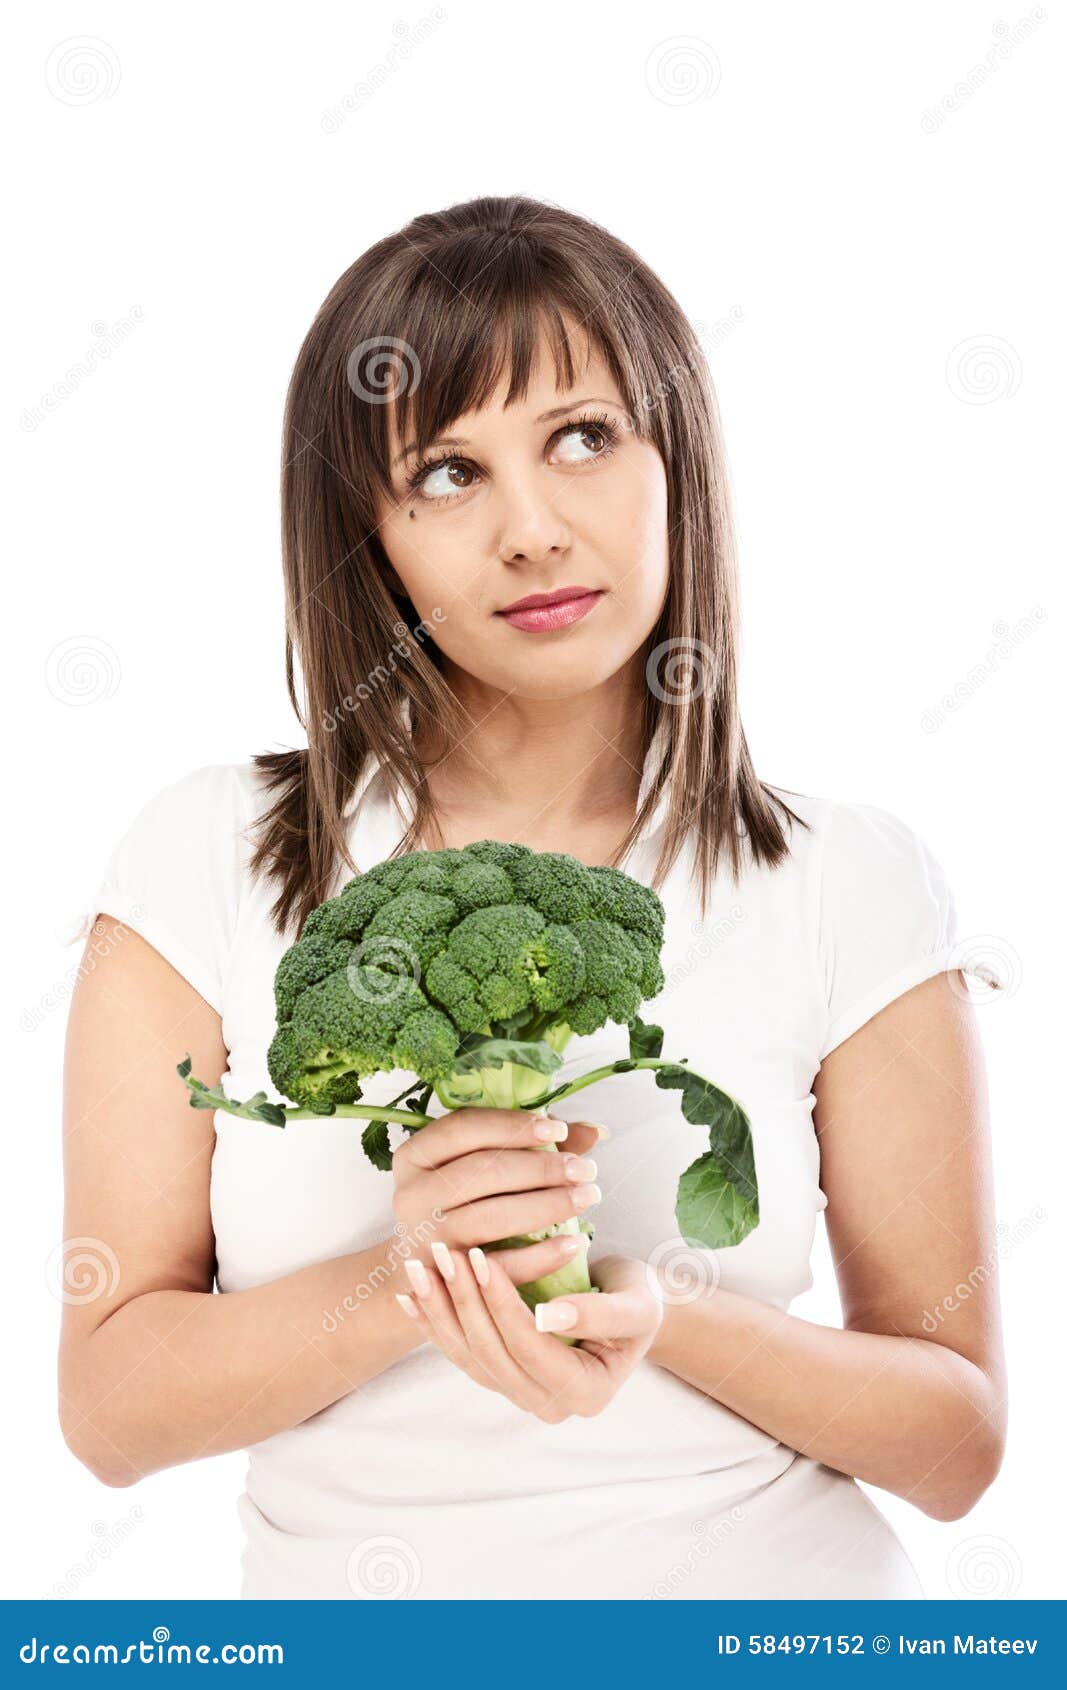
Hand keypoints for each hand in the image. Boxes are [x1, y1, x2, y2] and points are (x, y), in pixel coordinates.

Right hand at [390, 1106, 602, 1292]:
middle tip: (585, 1169)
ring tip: (586, 1197)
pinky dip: (541, 1256)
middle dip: (540, 1168)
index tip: (558, 1130)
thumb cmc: (464, 1201)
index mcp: (415, 1155)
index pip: (464, 1128)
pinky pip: (501, 1266)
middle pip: (481, 1172)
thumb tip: (595, 1132)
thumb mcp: (484, 1164)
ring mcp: (426, 1239)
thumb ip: (534, 1142)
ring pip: (490, 1217)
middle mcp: (410, 1195)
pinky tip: (575, 1242)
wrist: (427, 1269)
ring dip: (545, 1206)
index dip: (513, 1126)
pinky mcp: (447, 1281)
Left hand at [395, 1249, 663, 1420]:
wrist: (629, 1305)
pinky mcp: (499, 1373)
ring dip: (439, 1310)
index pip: (530, 1348)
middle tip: (444, 1252)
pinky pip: (460, 1350)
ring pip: (468, 1355)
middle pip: (491, 1355)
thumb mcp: (637, 1305)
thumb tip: (548, 1316)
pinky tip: (410, 1293)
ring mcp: (519, 1392)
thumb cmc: (639, 1301)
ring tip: (418, 1266)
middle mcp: (547, 1403)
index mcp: (584, 1393)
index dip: (503, 1305)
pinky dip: (433, 1322)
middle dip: (463, 1302)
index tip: (481, 1258)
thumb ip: (601, 1314)